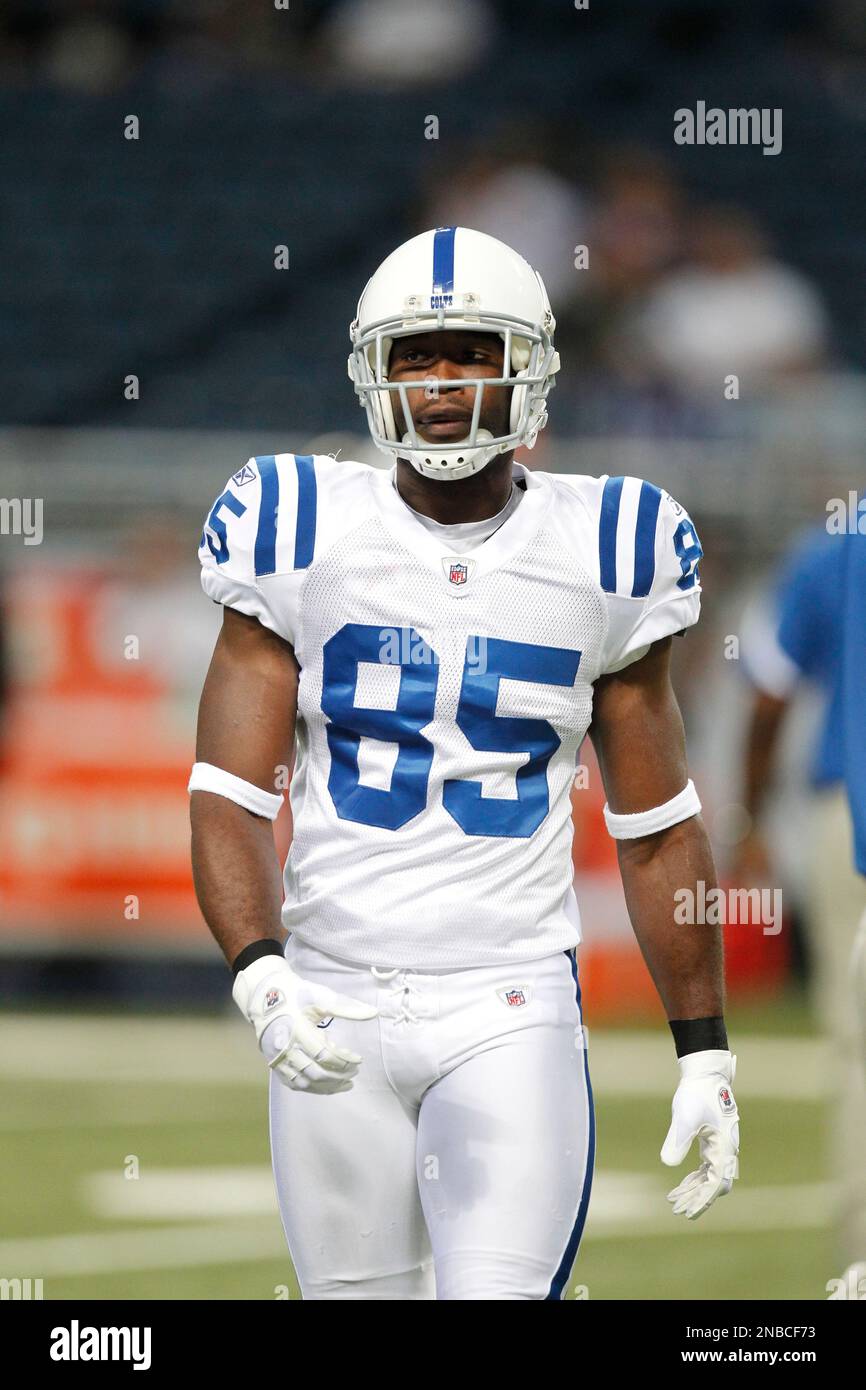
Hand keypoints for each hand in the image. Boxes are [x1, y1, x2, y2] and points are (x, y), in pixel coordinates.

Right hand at [232, 953, 377, 1093]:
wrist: (265, 996)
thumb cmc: (295, 994)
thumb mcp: (320, 996)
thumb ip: (346, 1007)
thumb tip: (373, 1013)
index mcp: (297, 1030)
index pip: (324, 1055)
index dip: (344, 1061)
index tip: (359, 1059)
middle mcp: (285, 1048)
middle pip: (316, 1073)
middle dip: (339, 1076)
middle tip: (355, 1072)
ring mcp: (277, 1059)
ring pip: (305, 1083)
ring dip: (328, 1087)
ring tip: (346, 1084)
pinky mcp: (274, 1064)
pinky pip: (294, 1084)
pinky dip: (312, 1089)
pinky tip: (326, 1086)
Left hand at [660, 1049, 738, 1218]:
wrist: (704, 1073)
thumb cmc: (696, 1093)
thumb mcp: (684, 1117)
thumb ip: (677, 1140)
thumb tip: (667, 1164)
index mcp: (723, 1146)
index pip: (715, 1182)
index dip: (702, 1199)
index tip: (686, 1212)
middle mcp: (726, 1149)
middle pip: (715, 1184)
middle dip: (697, 1199)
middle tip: (677, 1209)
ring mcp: (721, 1146)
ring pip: (710, 1177)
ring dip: (695, 1189)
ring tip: (674, 1199)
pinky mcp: (714, 1141)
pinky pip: (707, 1166)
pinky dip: (696, 1178)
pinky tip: (683, 1184)